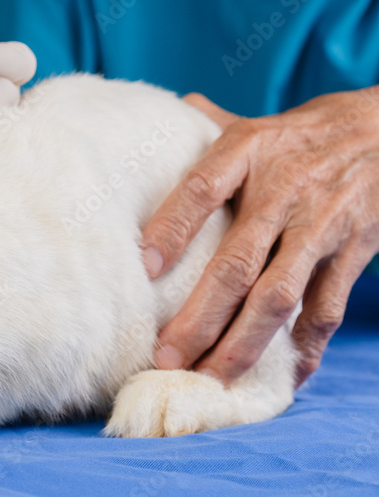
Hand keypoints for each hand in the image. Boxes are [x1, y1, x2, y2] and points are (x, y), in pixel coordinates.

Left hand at [141, 89, 378, 385]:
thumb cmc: (298, 134)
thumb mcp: (250, 122)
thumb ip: (200, 128)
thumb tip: (150, 119)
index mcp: (247, 152)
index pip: (201, 190)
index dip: (171, 229)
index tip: (143, 268)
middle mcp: (283, 191)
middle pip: (236, 263)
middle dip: (200, 316)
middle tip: (167, 355)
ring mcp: (320, 226)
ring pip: (278, 296)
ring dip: (244, 343)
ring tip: (212, 376)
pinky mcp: (352, 253)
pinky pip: (326, 309)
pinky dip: (305, 348)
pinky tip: (281, 378)